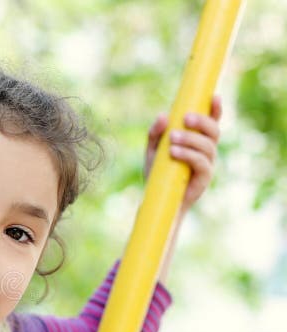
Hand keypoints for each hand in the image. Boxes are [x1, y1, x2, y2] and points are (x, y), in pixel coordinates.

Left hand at [144, 95, 221, 214]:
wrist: (156, 199)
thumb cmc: (157, 172)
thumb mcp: (152, 149)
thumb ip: (156, 133)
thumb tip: (162, 116)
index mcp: (198, 140)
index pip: (212, 121)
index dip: (216, 109)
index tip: (213, 96)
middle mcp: (207, 150)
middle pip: (214, 130)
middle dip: (202, 122)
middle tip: (184, 118)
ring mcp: (208, 164)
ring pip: (208, 146)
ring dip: (190, 139)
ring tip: (172, 139)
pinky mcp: (204, 178)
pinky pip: (201, 163)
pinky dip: (188, 155)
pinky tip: (174, 152)